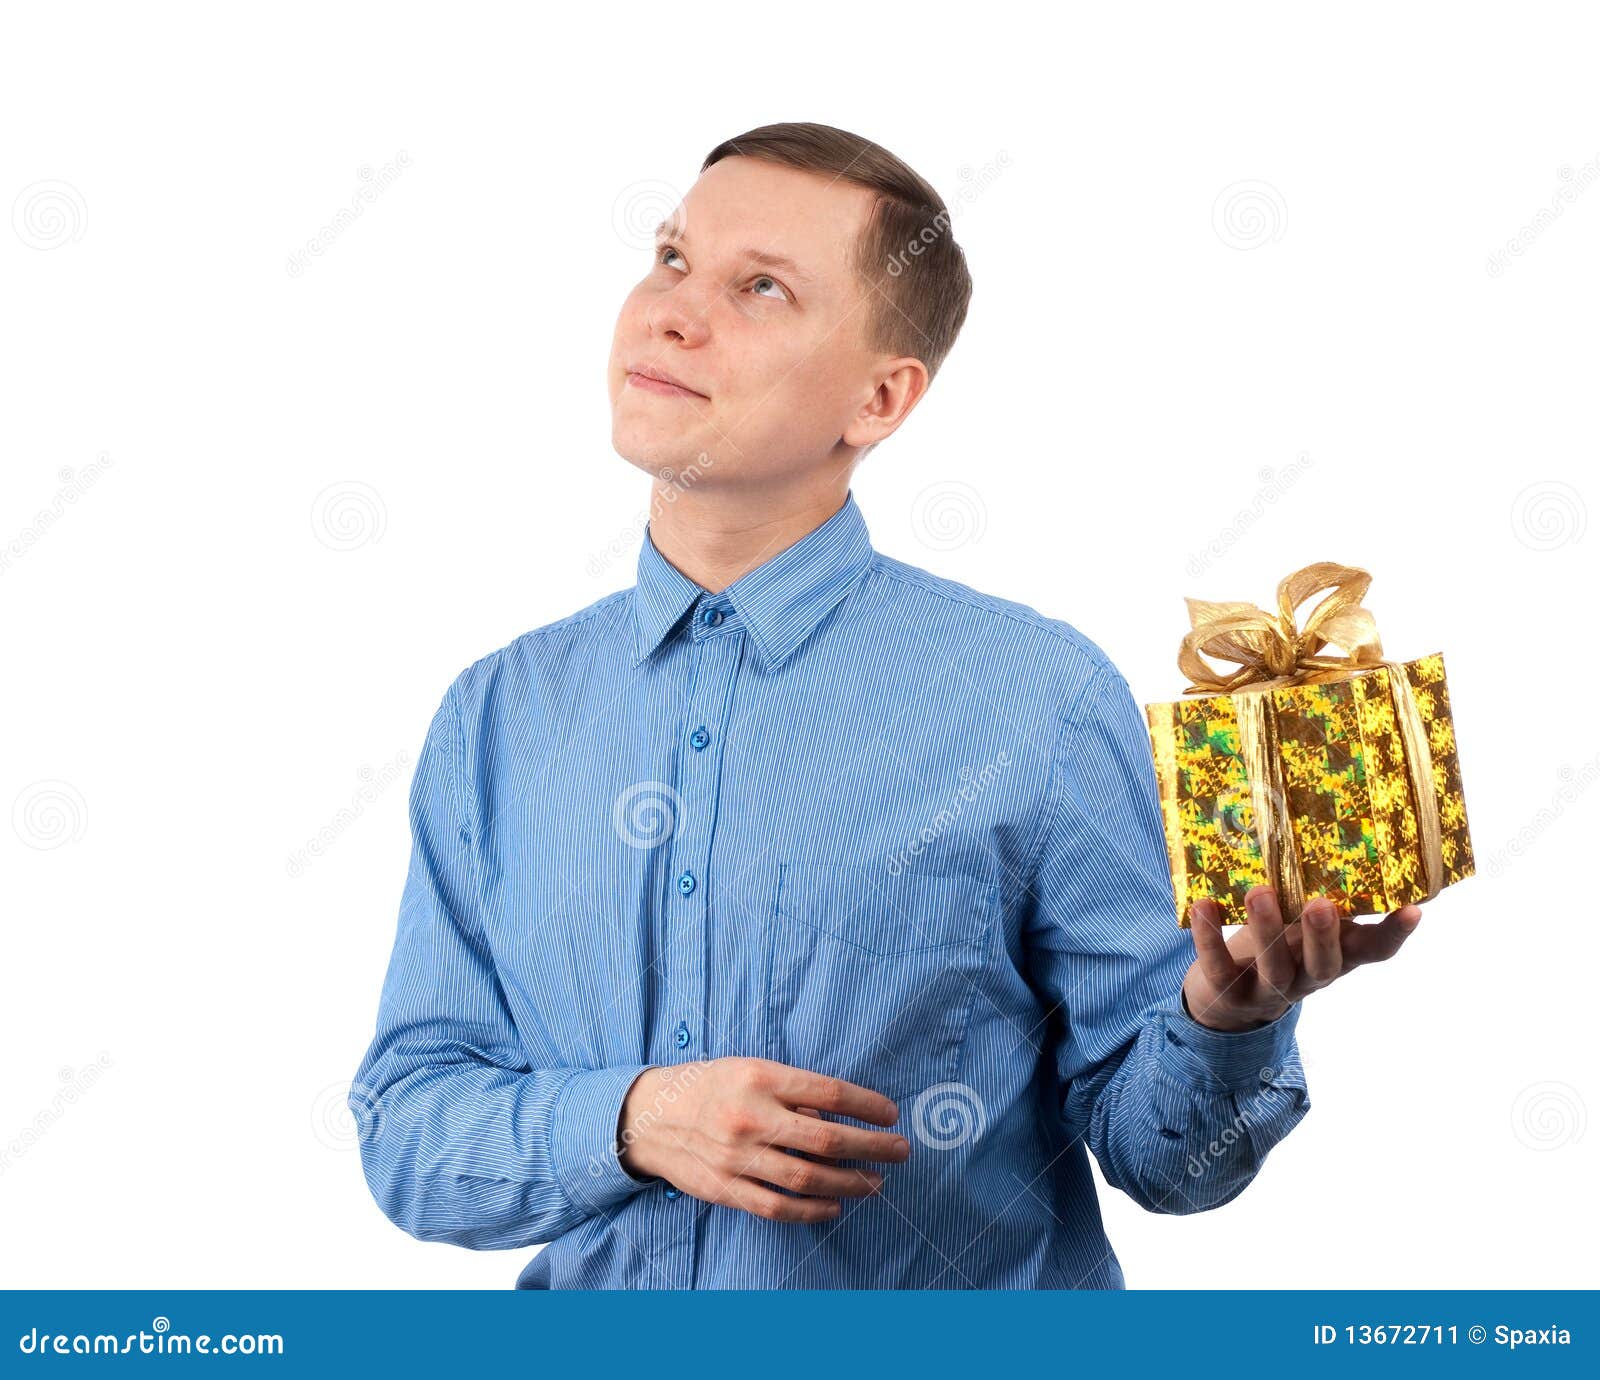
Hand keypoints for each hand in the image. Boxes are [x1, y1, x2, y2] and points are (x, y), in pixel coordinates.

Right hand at [616, 1057, 910, 1222]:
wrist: (650, 1115)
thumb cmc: (711, 1086)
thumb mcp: (750, 1070)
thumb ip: (792, 1092)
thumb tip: (840, 1118)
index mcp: (760, 1078)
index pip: (828, 1092)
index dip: (866, 1105)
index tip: (891, 1114)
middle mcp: (750, 1117)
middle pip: (826, 1139)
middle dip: (872, 1147)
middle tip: (900, 1151)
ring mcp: (736, 1157)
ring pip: (807, 1178)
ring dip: (850, 1182)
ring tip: (875, 1182)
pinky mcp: (725, 1188)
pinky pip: (777, 1206)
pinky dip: (811, 1210)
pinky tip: (835, 1205)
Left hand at [1182, 884, 1422, 1031]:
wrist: (1228, 998)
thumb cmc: (1280, 944)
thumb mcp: (1305, 923)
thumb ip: (1321, 893)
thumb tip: (1331, 829)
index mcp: (1335, 956)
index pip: (1374, 951)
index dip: (1394, 934)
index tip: (1413, 908)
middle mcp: (1308, 976)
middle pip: (1324, 964)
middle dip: (1323, 935)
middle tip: (1320, 904)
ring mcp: (1270, 989)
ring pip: (1274, 967)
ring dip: (1266, 930)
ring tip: (1259, 893)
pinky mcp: (1230, 992)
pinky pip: (1220, 969)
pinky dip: (1210, 938)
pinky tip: (1203, 906)